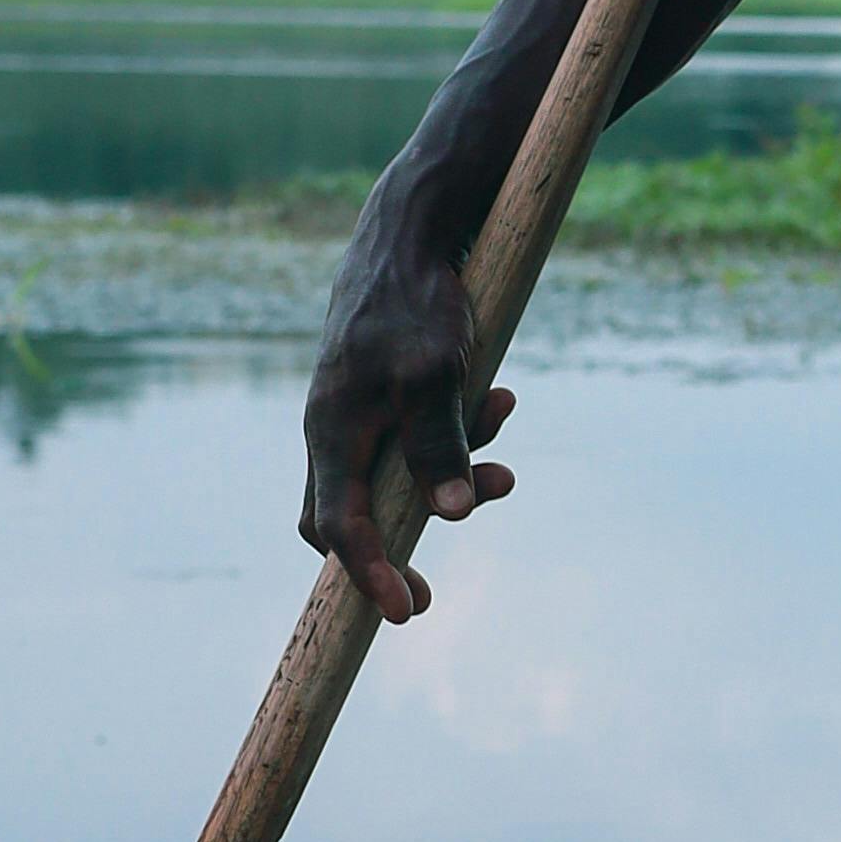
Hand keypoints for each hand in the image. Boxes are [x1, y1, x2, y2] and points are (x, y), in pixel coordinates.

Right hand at [300, 207, 516, 624]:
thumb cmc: (417, 297)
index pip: (338, 524)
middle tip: (430, 594)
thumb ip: (440, 442)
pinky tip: (505, 403)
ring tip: (508, 476)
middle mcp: (334, 427)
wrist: (413, 228)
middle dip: (393, 554)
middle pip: (349, 516)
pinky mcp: (385, 392)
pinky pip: (416, 437)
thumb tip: (451, 514)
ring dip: (451, 483)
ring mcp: (357, 410)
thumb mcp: (437, 371)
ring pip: (393, 478)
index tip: (407, 613)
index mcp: (332, 429)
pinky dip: (460, 438)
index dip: (369, 574)